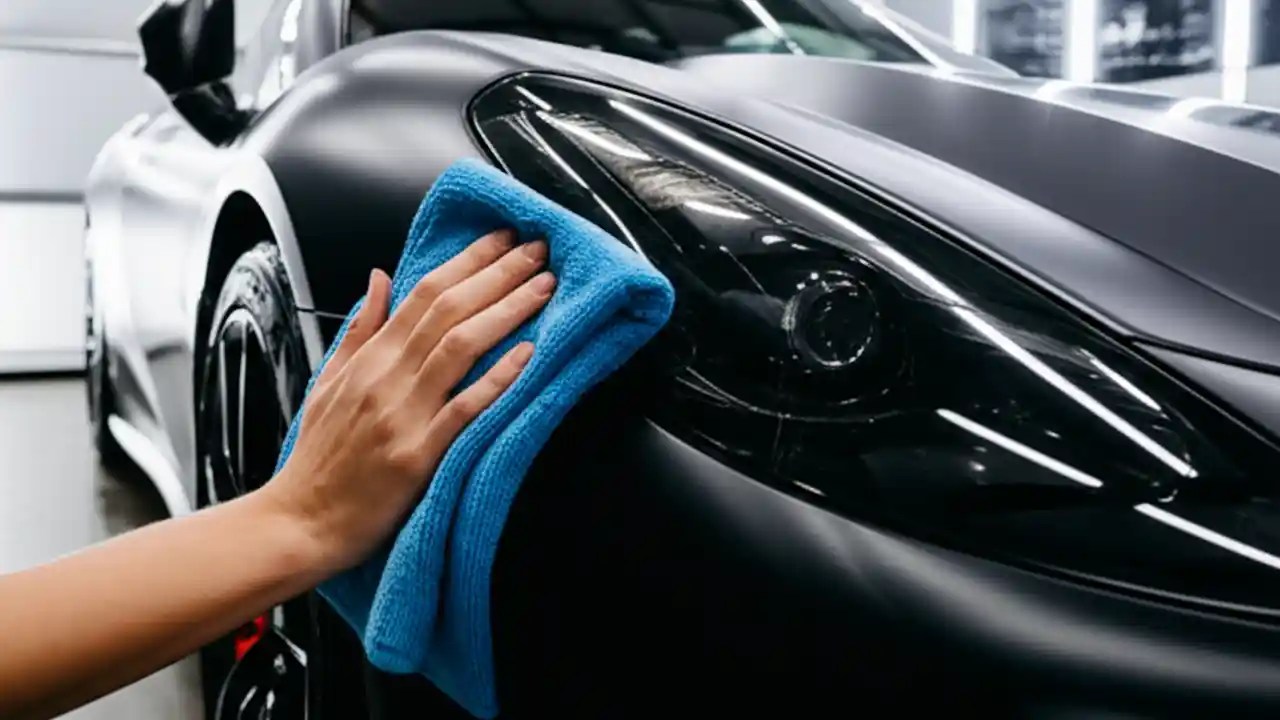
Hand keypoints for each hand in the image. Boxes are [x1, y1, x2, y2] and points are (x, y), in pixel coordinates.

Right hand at [265, 229, 554, 573]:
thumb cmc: (318, 460)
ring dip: (506, 311)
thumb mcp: (328, 382)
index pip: (424, 292)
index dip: (468, 261)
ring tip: (543, 287)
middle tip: (539, 249)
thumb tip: (380, 277)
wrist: (300, 523)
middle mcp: (386, 379)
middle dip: (498, 273)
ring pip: (460, 347)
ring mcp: (402, 415)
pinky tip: (529, 354)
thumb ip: (359, 329)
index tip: (503, 238)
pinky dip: (497, 379)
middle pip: (448, 309)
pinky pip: (464, 408)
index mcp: (369, 360)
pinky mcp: (417, 456)